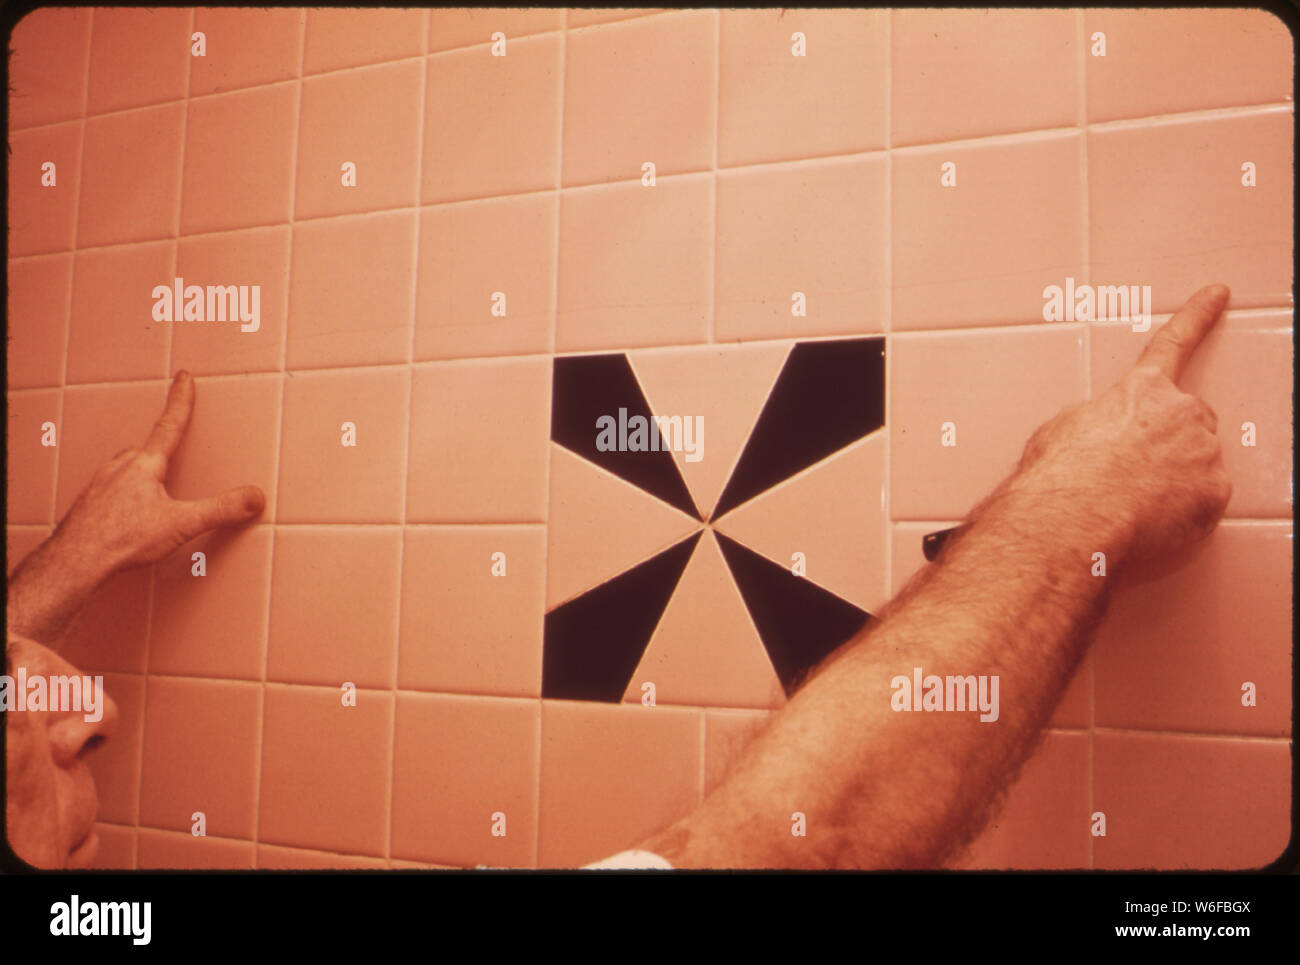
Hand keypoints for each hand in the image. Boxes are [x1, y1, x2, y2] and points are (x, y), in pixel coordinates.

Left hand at [51, 371, 265, 570]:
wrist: (74, 561)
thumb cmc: (121, 540)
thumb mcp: (182, 524)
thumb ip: (221, 510)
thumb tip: (255, 498)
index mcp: (144, 465)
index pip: (169, 426)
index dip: (180, 401)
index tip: (184, 378)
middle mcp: (119, 468)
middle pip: (145, 450)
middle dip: (160, 447)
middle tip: (171, 443)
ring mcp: (99, 485)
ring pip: (125, 468)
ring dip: (140, 473)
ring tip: (152, 490)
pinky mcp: (87, 504)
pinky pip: (109, 489)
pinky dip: (122, 494)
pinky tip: (127, 514)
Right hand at [1010, 284, 1231, 567]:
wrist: (1069, 518)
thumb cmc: (1057, 477)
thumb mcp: (1062, 431)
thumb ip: (1100, 421)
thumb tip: (1105, 436)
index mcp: (1140, 391)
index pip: (1173, 345)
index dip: (1197, 316)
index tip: (1217, 294)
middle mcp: (1182, 415)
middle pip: (1192, 423)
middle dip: (1171, 445)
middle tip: (1135, 476)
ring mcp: (1204, 455)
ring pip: (1199, 468)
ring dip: (1173, 485)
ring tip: (1130, 508)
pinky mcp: (1214, 496)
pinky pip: (1202, 506)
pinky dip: (1180, 518)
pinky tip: (1148, 526)